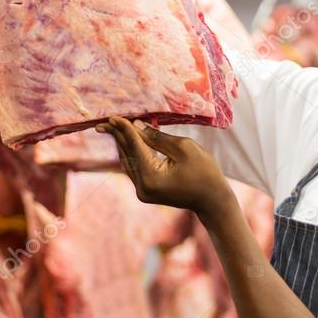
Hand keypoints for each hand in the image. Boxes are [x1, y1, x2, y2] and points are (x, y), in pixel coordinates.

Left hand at [97, 117, 233, 219]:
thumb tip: (136, 127)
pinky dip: (132, 154)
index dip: (124, 129)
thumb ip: (157, 137)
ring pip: (128, 162)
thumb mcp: (184, 147)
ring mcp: (143, 192)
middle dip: (117, 136)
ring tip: (113, 128)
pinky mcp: (146, 192)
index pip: (134, 146)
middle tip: (105, 120)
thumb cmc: (205, 172)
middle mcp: (142, 187)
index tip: (113, 116)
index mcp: (151, 177)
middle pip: (127, 155)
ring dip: (122, 144)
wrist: (212, 200)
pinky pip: (134, 168)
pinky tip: (127, 142)